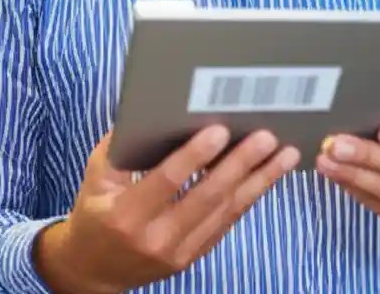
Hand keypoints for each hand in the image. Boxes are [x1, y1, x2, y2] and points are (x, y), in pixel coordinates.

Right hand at [34, 125, 300, 293]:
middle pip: (207, 197)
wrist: (95, 270)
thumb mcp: (96, 177)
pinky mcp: (194, 257)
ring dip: (260, 181)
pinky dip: (250, 197)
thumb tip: (153, 109)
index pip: (167, 182)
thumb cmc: (94, 212)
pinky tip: (269, 175)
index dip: (195, 156)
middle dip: (240, 164)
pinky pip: (227, 223)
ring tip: (286, 154)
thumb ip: (120, 147)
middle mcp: (156, 238)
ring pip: (226, 212)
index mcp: (126, 215)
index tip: (221, 130)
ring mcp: (179, 252)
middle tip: (266, 137)